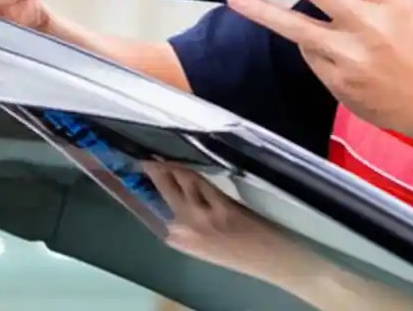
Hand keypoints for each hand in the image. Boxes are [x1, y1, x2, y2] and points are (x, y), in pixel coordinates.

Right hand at [141, 162, 304, 277]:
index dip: (150, 191)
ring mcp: (204, 216)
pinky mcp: (220, 205)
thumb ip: (189, 230)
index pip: (158, 211)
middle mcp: (188, 228)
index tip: (143, 176)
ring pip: (181, 183)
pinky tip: (183, 162)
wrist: (269, 257)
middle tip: (146, 158)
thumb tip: (177, 209)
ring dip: (169, 166)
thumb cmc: (239, 254)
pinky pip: (198, 181)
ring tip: (161, 154)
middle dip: (154, 173)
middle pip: (165, 192)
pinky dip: (188, 170)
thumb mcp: (204, 249)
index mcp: (182, 242)